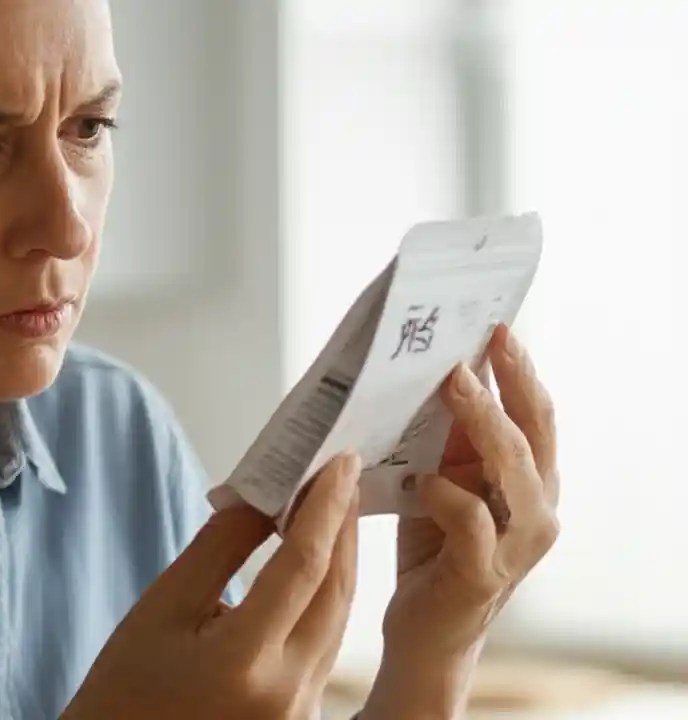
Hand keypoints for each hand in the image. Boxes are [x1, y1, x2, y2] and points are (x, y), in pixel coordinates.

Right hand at [63, 455, 361, 719]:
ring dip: (340, 559)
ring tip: (331, 505)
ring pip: (339, 619)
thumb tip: (264, 493)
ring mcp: (301, 712)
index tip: (338, 461)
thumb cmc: (124, 688)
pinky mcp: (302, 716)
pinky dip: (325, 595)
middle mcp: (288, 693)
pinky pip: (326, 644)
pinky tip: (316, 562)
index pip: (301, 567)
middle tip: (340, 472)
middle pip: (336, 592)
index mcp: (244, 663)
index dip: (323, 507)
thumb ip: (219, 548)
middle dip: (342, 526)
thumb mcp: (161, 607)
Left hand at [363, 325, 560, 718]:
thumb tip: (436, 371)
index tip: (496, 323)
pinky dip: (446, 494)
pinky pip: (472, 520)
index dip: (520, 367)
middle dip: (512, 380)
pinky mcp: (483, 571)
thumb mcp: (440, 478)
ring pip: (515, 470)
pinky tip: (420, 482)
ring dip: (485, 423)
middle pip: (536, 431)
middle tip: (484, 340)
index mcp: (529, 479)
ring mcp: (516, 541)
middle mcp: (536, 507)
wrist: (424, 631)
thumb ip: (447, 437)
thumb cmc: (433, 546)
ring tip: (453, 385)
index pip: (535, 412)